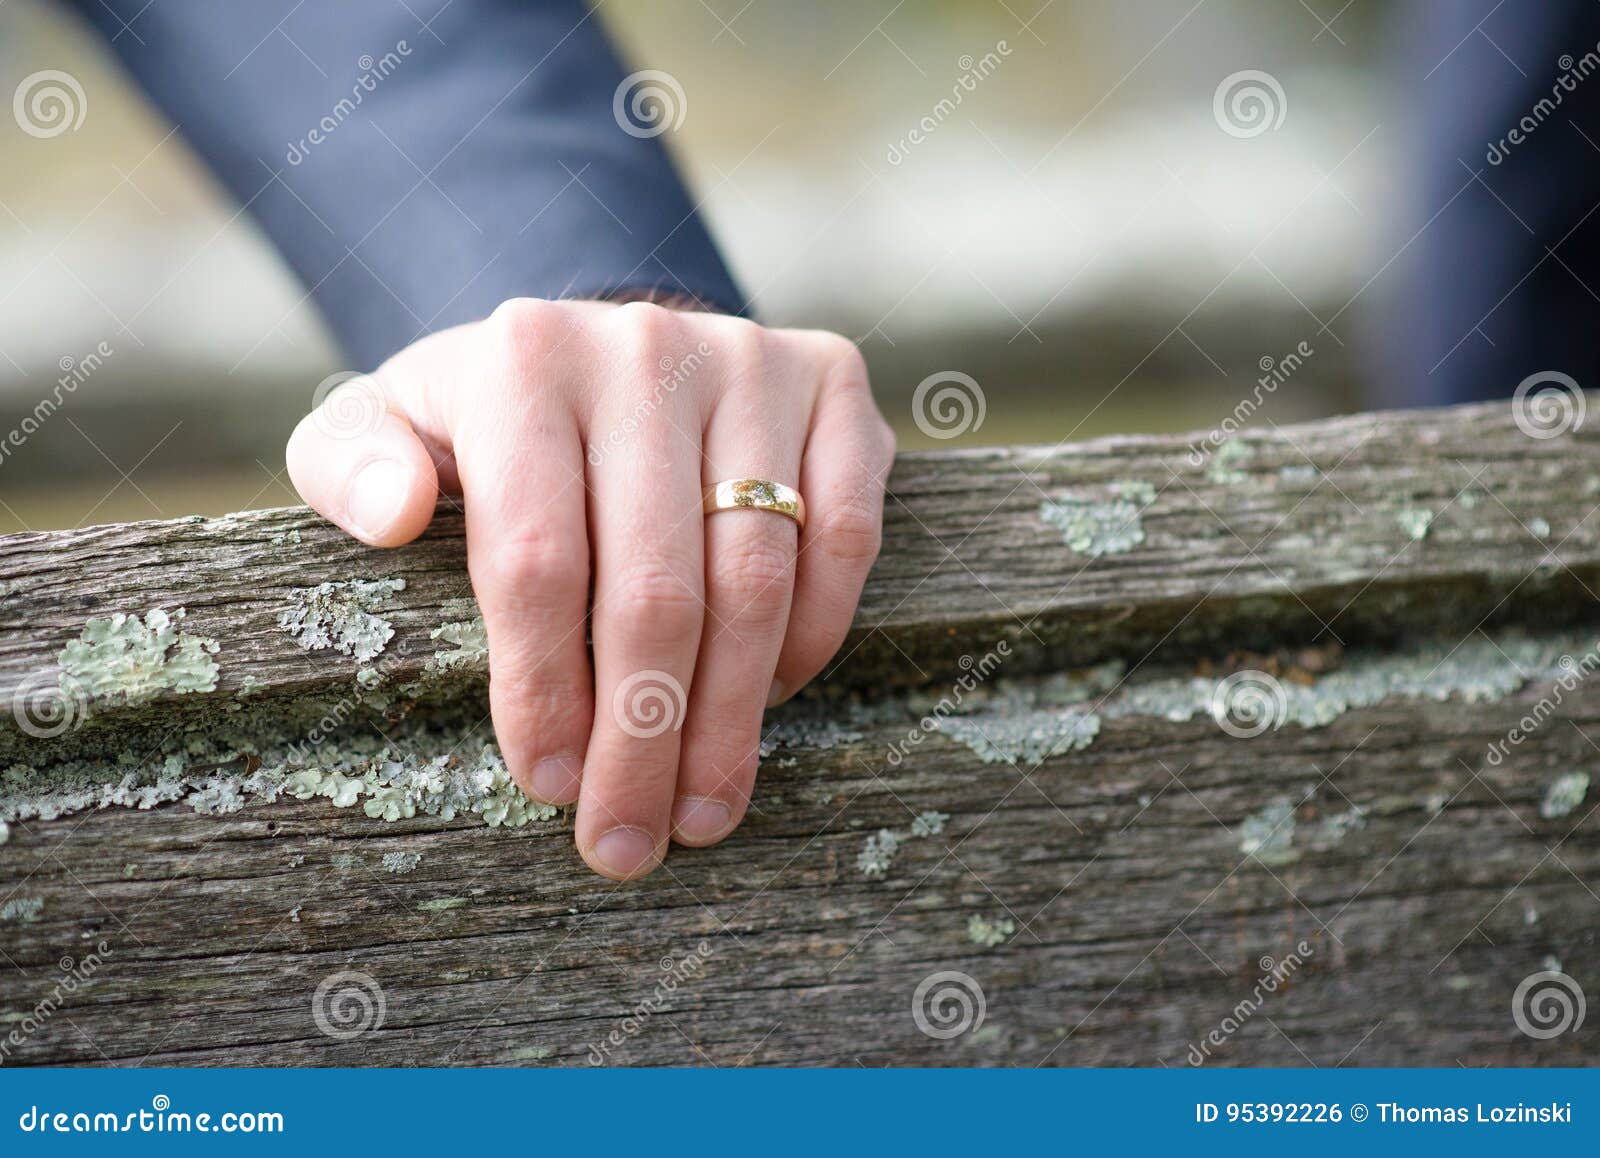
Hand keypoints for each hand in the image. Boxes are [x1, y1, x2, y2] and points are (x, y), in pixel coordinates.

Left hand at [286, 299, 893, 878]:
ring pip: (754, 574)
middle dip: (644, 738)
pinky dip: (813, 635)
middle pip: (654, 586)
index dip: (543, 687)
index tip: (550, 785)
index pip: (536, 556)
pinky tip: (771, 703)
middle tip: (629, 840)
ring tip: (702, 811)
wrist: (605, 349)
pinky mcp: (831, 381)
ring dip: (731, 716)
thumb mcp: (384, 422)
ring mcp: (750, 360)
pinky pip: (841, 535)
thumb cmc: (485, 420)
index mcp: (523, 361)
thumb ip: (350, 463)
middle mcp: (646, 349)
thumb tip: (392, 517)